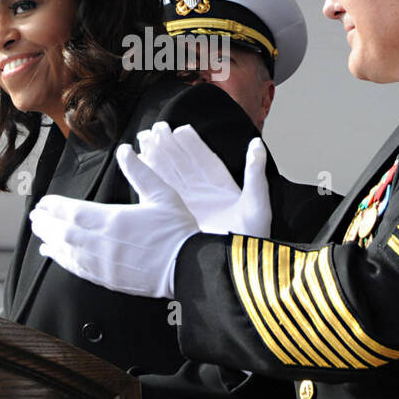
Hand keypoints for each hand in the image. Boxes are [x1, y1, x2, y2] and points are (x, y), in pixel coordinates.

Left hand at [29, 144, 195, 297]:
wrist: (188, 268)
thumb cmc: (177, 230)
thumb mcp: (162, 194)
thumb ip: (140, 172)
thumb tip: (125, 150)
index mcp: (113, 219)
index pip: (73, 211)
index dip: (55, 206)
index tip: (43, 202)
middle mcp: (102, 242)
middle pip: (63, 231)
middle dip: (46, 223)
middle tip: (34, 216)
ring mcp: (103, 263)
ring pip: (66, 250)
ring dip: (49, 240)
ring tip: (39, 231)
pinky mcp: (107, 278)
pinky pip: (76, 268)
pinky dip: (61, 260)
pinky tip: (52, 254)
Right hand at [136, 122, 271, 236]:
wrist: (234, 271)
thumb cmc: (250, 240)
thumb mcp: (257, 205)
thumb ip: (255, 173)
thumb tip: (256, 144)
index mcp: (223, 190)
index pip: (205, 160)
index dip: (193, 144)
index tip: (179, 129)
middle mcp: (204, 196)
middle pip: (183, 165)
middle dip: (169, 146)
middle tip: (154, 128)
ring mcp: (189, 207)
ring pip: (170, 177)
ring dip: (158, 158)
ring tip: (144, 140)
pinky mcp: (177, 220)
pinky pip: (162, 196)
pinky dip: (151, 181)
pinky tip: (141, 166)